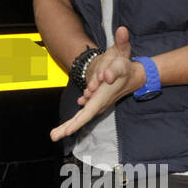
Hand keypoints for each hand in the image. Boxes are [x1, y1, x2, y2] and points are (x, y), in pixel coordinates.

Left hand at [50, 26, 143, 140]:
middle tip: (53, 137)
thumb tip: (112, 60)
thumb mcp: (123, 56)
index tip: (68, 130)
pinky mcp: (94, 103)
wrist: (134, 76)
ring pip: (81, 118)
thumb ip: (119, 51)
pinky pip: (82, 114)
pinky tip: (63, 127)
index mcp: (103, 96)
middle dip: (68, 128)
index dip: (78, 121)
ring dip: (68, 126)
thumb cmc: (126, 67)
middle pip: (82, 119)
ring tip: (54, 135)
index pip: (88, 111)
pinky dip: (73, 121)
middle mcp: (99, 103)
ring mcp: (97, 104)